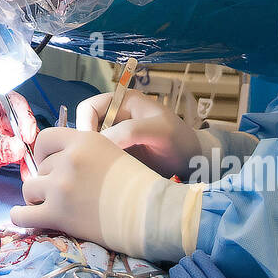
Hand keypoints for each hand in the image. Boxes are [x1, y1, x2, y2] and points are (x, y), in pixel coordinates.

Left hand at [0, 81, 38, 189]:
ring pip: (23, 140)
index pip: (13, 99)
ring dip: (30, 154)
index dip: (23, 115)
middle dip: (30, 138)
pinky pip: (18, 156)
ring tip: (31, 169)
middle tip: (33, 154)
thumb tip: (20, 148)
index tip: (26, 133)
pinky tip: (26, 172)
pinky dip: (24, 164)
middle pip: (23, 120)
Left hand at [8, 125, 151, 244]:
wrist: (152, 215)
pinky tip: (25, 217)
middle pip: (39, 168)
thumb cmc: (139, 187)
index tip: (48, 164)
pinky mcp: (57, 214)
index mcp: (83, 140)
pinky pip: (22, 215)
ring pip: (28, 189)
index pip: (44, 139)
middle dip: (46, 181)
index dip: (43, 153)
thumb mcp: (111, 153)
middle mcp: (68, 160)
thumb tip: (55, 163)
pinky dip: (21, 216)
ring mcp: (60, 187)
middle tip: (60, 193)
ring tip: (48, 206)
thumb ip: (83, 153)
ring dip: (36, 198)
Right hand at [76, 89, 202, 178]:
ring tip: (102, 170)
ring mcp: (114, 136)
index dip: (84, 125)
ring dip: (91, 157)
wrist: (193, 163)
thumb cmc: (180, 141)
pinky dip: (98, 166)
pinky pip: (97, 158)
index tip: (90, 147)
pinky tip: (108, 176)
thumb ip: (130, 131)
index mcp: (123, 101)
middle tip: (94, 162)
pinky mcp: (116, 154)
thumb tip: (100, 142)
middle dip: (85, 144)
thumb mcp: (160, 131)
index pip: (88, 108)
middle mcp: (114, 117)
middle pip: (84, 126)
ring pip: (88, 144)